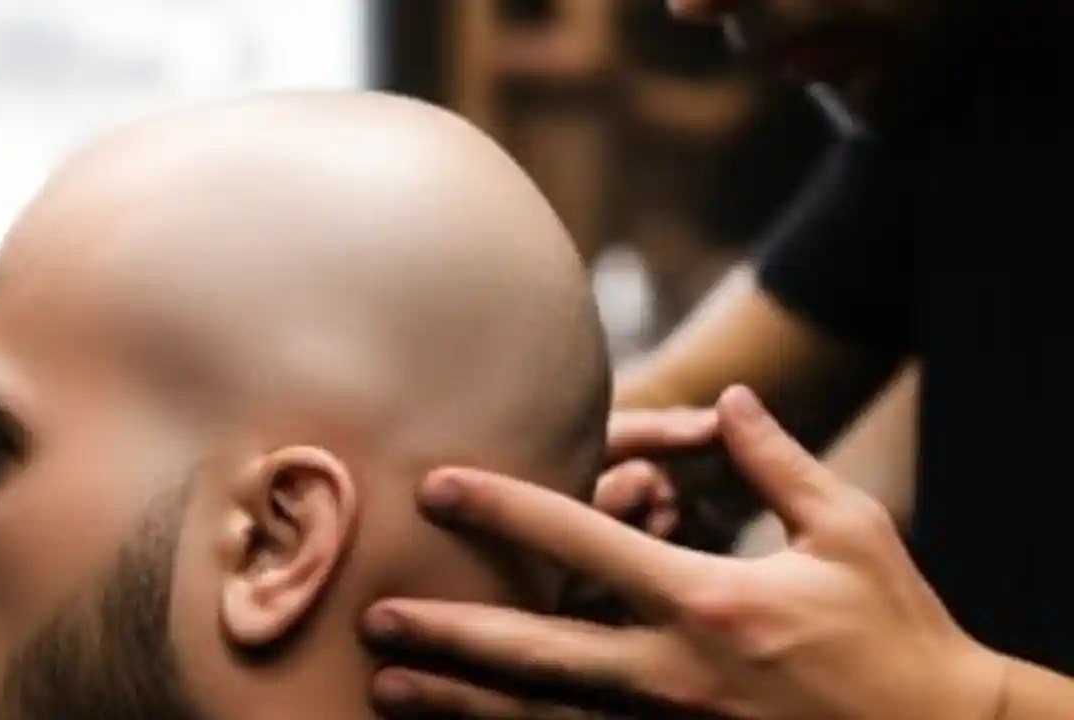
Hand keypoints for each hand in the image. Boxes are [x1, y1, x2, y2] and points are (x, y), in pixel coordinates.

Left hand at [362, 386, 1005, 718]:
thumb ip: (777, 463)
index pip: (580, 541)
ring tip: (388, 689)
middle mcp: (673, 670)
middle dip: (448, 632)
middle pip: (533, 649)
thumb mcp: (848, 530)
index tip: (438, 484)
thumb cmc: (898, 631)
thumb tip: (732, 402)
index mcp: (707, 598)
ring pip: (542, 716)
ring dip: (460, 703)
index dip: (503, 506)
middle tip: (373, 615)